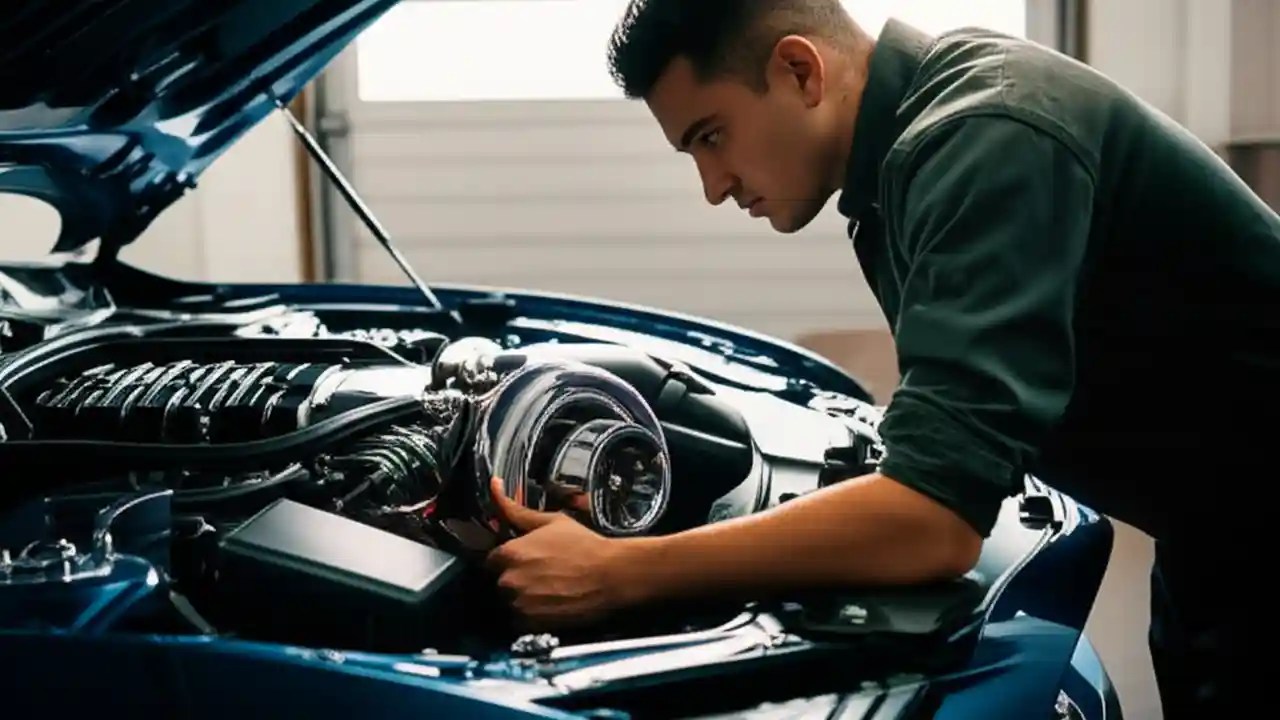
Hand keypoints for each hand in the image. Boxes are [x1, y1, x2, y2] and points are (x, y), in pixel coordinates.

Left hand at [484, 477, 631, 629]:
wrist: (612, 575)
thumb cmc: (584, 545)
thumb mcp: (550, 522)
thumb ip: (515, 509)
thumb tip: (493, 485)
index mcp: (508, 553)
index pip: (492, 560)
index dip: (508, 560)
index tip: (526, 560)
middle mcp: (508, 580)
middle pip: (499, 583)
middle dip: (515, 579)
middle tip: (541, 576)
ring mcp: (519, 604)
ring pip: (509, 603)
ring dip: (522, 599)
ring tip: (548, 592)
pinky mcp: (531, 624)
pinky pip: (520, 622)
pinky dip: (531, 616)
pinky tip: (551, 605)